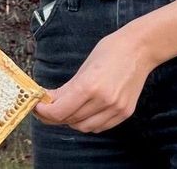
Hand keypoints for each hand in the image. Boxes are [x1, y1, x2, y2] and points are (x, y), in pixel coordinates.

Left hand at [32, 27, 156, 132]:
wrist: (140, 49)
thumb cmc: (110, 51)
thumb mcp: (84, 67)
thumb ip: (67, 88)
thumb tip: (49, 100)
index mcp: (89, 85)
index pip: (59, 111)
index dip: (44, 112)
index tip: (36, 105)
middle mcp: (103, 101)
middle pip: (70, 120)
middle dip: (53, 116)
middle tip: (45, 108)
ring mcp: (116, 109)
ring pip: (84, 127)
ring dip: (70, 121)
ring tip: (63, 110)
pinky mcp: (125, 114)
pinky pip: (99, 127)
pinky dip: (87, 123)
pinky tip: (82, 113)